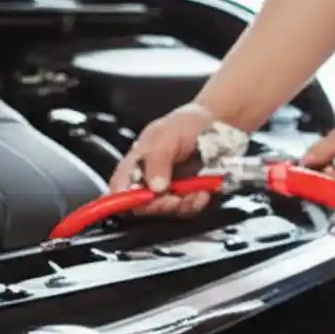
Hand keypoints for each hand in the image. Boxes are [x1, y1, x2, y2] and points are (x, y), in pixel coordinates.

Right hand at [108, 102, 216, 216]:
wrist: (216, 123)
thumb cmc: (184, 124)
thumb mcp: (167, 137)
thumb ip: (157, 160)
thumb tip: (154, 187)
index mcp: (133, 164)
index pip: (119, 190)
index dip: (126, 201)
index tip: (147, 198)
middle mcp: (147, 180)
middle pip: (143, 206)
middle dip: (160, 205)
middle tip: (175, 198)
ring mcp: (168, 189)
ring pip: (167, 210)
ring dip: (182, 205)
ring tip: (196, 191)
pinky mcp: (186, 195)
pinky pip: (187, 208)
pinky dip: (196, 203)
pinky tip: (203, 192)